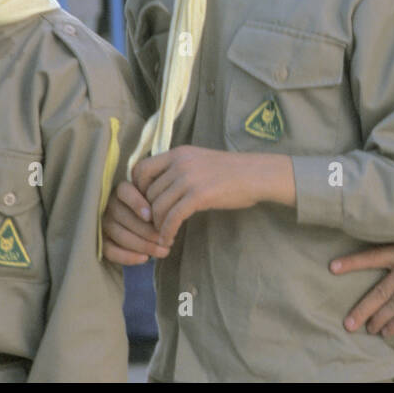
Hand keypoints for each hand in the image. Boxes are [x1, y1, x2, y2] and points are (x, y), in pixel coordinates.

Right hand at [101, 180, 167, 265]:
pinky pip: (111, 251)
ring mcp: (103, 223)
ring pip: (121, 236)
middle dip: (149, 232)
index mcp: (121, 190)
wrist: (139, 223)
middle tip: (168, 240)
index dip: (137, 204)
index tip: (151, 217)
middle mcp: (109, 204)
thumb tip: (171, 213)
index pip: (125, 193)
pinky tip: (145, 259)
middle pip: (126, 219)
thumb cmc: (151, 207)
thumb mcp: (154, 199)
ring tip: (163, 251)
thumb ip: (158, 201)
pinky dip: (128, 257)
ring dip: (144, 246)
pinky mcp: (101, 240)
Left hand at [131, 146, 293, 245]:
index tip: (145, 205)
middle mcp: (180, 163)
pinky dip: (167, 232)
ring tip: (162, 234)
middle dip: (147, 213)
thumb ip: (178, 169)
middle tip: (153, 226)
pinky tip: (169, 239)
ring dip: (157, 225)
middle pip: (148, 192)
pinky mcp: (199, 195)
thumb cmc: (230, 171)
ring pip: (157, 207)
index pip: (140, 169)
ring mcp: (189, 178)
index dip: (137, 190)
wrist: (256, 174)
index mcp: (178, 153)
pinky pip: (173, 217)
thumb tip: (158, 188)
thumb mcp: (199, 161)